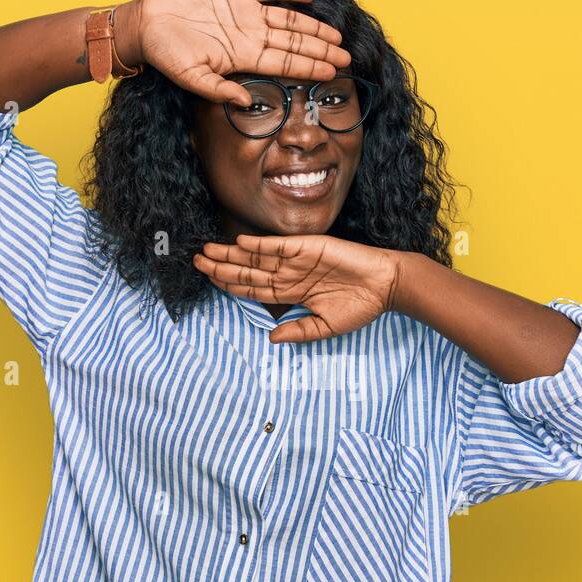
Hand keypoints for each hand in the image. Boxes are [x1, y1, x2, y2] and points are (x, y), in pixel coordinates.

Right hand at [130, 0, 351, 106]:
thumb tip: (246, 103)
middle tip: (347, 56)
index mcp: (245, 57)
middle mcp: (251, 35)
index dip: (311, 67)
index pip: (286, 62)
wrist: (148, 24)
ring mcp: (246, 12)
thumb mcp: (192, 79)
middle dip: (322, 50)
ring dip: (313, 26)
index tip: (333, 72)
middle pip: (295, 42)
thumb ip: (220, 90)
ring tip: (336, 34)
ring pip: (289, 19)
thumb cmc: (168, 56)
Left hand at [194, 234, 403, 342]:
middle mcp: (290, 274)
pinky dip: (259, 246)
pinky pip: (279, 247)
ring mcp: (298, 260)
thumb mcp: (326, 328)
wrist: (385, 286)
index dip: (230, 286)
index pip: (253, 289)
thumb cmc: (360, 307)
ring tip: (208, 251)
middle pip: (248, 272)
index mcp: (292, 293)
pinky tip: (239, 243)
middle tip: (196, 261)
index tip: (209, 281)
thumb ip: (298, 332)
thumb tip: (271, 337)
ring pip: (257, 258)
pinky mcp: (309, 247)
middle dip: (221, 267)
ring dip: (231, 255)